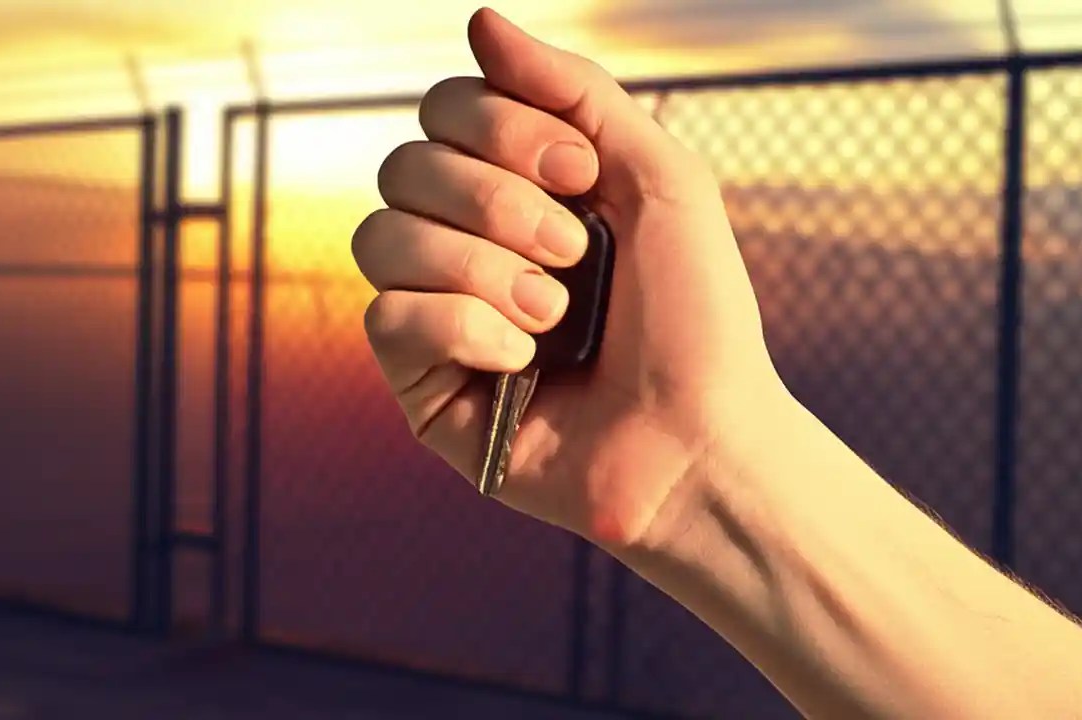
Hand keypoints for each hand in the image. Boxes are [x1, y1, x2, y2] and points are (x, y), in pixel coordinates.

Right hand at [353, 8, 781, 548]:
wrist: (700, 441)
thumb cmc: (695, 317)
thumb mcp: (658, 178)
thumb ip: (574, 92)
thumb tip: (481, 22)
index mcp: (518, 188)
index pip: (445, 109)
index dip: (501, 126)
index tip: (582, 174)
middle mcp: (468, 243)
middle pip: (405, 165)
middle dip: (496, 199)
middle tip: (574, 250)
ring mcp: (438, 313)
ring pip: (381, 236)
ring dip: (481, 266)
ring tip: (554, 314)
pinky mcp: (421, 384)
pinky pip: (386, 317)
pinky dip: (462, 327)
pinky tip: (521, 361)